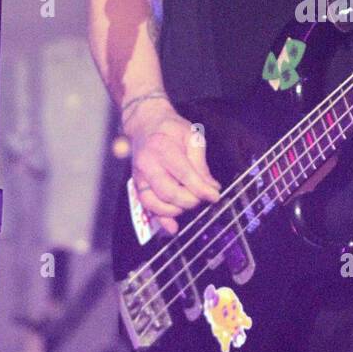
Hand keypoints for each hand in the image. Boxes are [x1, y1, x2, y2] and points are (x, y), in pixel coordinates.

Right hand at [125, 96, 220, 234]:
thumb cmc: (171, 128)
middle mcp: (147, 164)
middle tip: (203, 198)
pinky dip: (161, 219)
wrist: (145, 124)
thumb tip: (211, 187)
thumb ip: (200, 162)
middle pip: (169, 192)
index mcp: (162, 147)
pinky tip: (173, 227)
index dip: (201, 189)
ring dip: (177, 210)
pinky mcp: (137, 185)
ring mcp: (139, 176)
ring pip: (156, 204)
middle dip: (190, 201)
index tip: (215, 196)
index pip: (184, 174)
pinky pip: (147, 207)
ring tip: (191, 203)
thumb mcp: (191, 136)